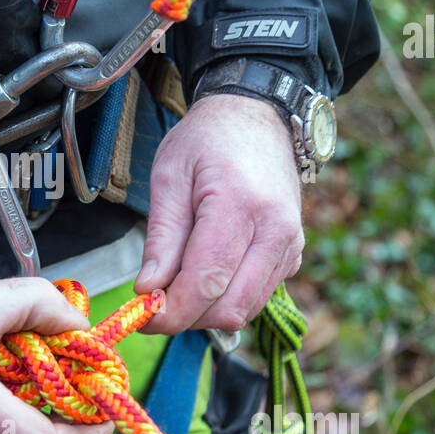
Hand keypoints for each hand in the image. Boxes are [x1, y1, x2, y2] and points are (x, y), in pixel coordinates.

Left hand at [134, 92, 303, 333]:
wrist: (257, 117)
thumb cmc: (208, 140)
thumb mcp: (169, 176)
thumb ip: (161, 238)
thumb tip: (148, 290)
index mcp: (240, 205)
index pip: (206, 281)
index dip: (171, 310)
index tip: (142, 316)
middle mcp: (276, 231)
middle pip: (229, 306)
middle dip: (186, 316)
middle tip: (153, 303)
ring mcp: (290, 244)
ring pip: (245, 309)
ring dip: (206, 312)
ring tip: (176, 285)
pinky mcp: (293, 254)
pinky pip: (257, 296)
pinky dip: (226, 299)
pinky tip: (204, 275)